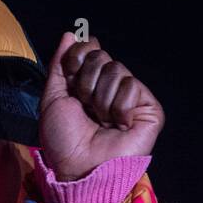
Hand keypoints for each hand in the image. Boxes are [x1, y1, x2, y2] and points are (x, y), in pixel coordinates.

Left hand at [38, 32, 164, 180]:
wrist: (79, 167)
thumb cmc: (64, 140)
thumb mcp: (52, 98)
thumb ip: (59, 64)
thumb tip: (70, 35)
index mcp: (87, 84)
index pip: (89, 50)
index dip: (77, 57)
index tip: (70, 72)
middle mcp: (109, 88)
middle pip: (101, 57)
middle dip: (86, 81)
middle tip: (85, 105)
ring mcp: (130, 98)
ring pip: (116, 69)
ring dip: (100, 98)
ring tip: (100, 119)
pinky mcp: (149, 108)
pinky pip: (131, 86)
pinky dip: (118, 107)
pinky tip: (117, 125)